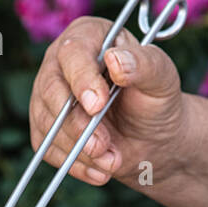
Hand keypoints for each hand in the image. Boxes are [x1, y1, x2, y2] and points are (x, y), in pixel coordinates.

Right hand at [28, 16, 189, 187]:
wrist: (152, 138)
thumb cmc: (156, 100)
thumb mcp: (162, 78)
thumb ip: (145, 64)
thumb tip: (115, 60)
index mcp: (88, 37)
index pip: (73, 54)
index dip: (82, 80)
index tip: (98, 105)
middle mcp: (60, 63)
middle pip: (51, 92)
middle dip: (77, 124)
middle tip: (103, 146)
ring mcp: (48, 96)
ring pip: (47, 124)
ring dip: (80, 149)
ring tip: (113, 160)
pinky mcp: (45, 128)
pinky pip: (47, 148)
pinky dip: (74, 164)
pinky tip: (100, 170)